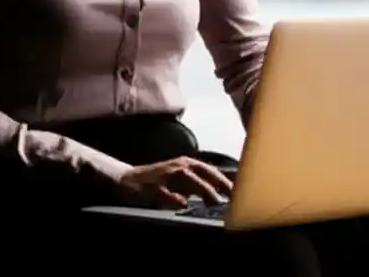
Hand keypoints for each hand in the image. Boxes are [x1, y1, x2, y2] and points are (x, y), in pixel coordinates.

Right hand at [116, 156, 233, 208]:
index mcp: (188, 164)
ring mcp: (166, 175)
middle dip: (220, 184)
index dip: (227, 180)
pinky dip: (175, 198)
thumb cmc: (160, 179)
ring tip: (214, 201)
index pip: (212, 170)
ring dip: (203, 190)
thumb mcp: (182, 177)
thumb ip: (200, 183)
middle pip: (204, 173)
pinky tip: (183, 204)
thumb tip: (223, 190)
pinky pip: (166, 192)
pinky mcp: (152, 186)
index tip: (240, 190)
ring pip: (188, 180)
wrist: (129, 178)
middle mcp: (179, 166)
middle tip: (232, 197)